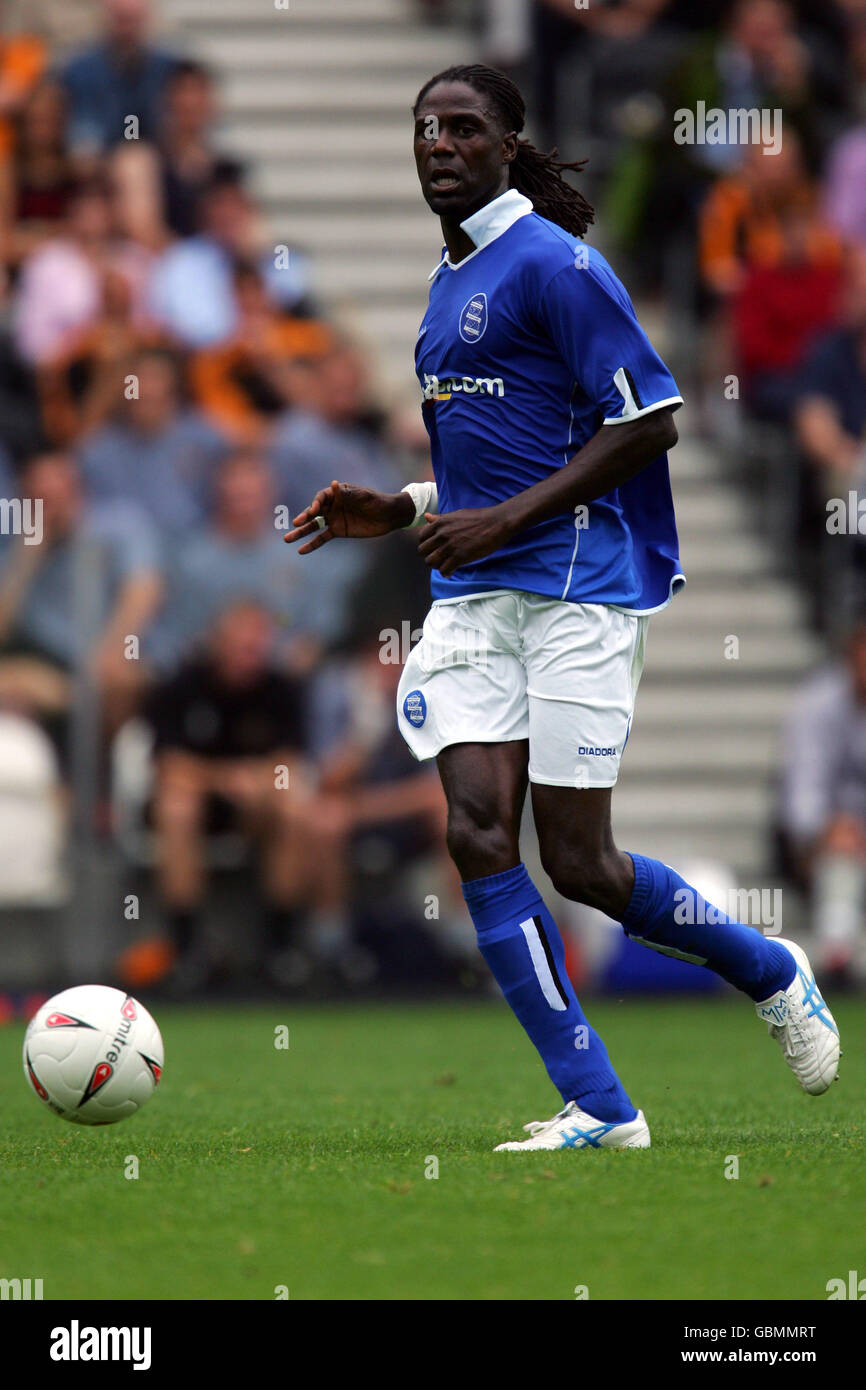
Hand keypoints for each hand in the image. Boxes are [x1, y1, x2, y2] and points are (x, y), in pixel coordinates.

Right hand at [284, 481, 413, 552]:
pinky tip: (301, 550)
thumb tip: (334, 484)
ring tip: (287, 539)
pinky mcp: (338, 531)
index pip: (321, 497)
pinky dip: (312, 544)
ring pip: (313, 526)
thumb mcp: (364, 497)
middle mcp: (332, 505)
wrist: (389, 516)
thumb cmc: (377, 501)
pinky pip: (322, 538)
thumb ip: (348, 494)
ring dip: (301, 532)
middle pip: (314, 511)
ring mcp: (334, 519)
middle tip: (295, 522)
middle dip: (304, 517)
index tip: (314, 509)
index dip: (316, 503)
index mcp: (338, 493)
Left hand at [416, 505, 511, 576]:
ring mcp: (450, 546)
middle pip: (423, 551)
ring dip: (436, 565)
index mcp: (440, 523)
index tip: (434, 548)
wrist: (497, 522)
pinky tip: (451, 571)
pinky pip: (444, 570)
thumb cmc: (479, 517)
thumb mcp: (457, 514)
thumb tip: (427, 517)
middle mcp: (442, 535)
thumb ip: (440, 518)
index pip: (421, 538)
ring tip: (444, 565)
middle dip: (429, 555)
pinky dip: (446, 573)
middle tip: (438, 558)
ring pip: (431, 562)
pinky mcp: (460, 557)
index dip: (426, 544)